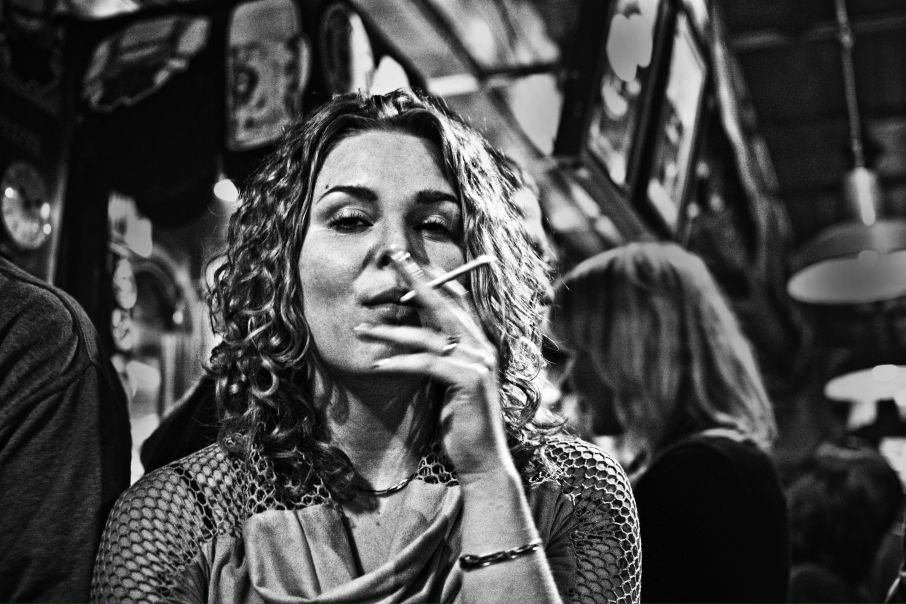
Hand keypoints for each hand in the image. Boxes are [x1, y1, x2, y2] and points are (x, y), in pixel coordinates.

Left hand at [354, 248, 514, 481]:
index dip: (434, 279)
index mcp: (480, 344)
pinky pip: (427, 363)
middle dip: (416, 280)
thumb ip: (440, 357)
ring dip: (390, 330)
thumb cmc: (462, 423)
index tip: (408, 262)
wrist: (482, 459)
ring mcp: (478, 363)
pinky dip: (399, 362)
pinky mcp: (468, 381)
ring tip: (361, 329)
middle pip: (444, 304)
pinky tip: (377, 366)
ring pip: (428, 335)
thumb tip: (414, 335)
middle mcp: (483, 347)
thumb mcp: (449, 382)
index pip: (458, 300)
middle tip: (392, 260)